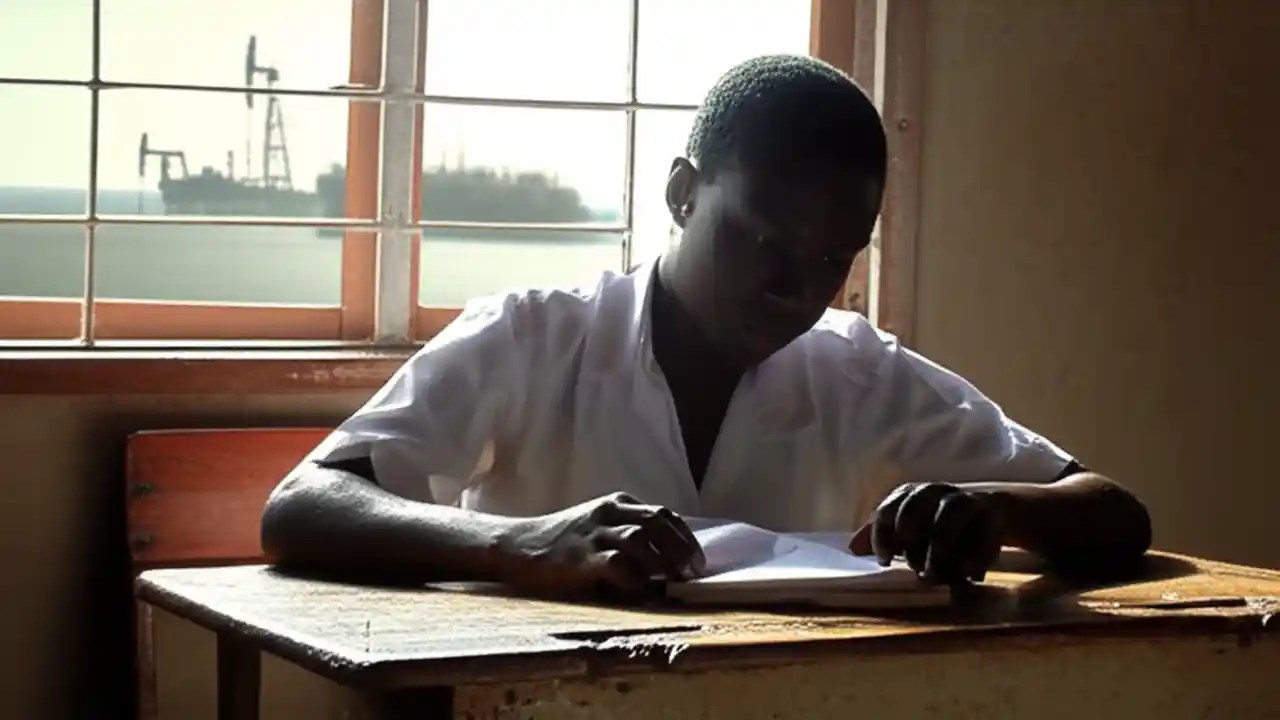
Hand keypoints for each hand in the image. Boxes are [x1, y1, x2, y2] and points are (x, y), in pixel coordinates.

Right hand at [502, 492, 705, 600]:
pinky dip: (635, 581)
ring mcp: (595, 533)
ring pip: (641, 539)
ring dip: (663, 562)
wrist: (519, 546)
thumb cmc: (563, 542)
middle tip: (692, 572)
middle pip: (659, 521)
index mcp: (617, 503)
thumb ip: (628, 533)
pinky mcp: (582, 557)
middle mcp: (609, 512)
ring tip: (672, 582)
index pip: (663, 514)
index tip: (697, 560)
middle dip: (681, 547)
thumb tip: (667, 559)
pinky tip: (640, 593)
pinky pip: (618, 565)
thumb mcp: (598, 525)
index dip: (685, 537)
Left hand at [849, 483, 1003, 584]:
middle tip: (914, 569)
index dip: (883, 536)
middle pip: (916, 508)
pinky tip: (969, 576)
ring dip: (940, 547)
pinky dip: (977, 556)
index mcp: (910, 495)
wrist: (988, 515)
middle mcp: (935, 492)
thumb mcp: (908, 529)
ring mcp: (965, 500)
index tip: (885, 561)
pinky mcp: (992, 514)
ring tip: (935, 575)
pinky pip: (985, 532)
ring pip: (950, 515)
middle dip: (912, 540)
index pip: (888, 510)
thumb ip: (881, 536)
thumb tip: (852, 548)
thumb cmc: (938, 525)